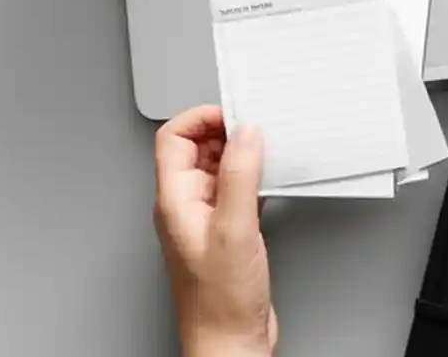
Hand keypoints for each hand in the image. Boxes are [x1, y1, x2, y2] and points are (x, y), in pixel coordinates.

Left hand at [154, 106, 276, 356]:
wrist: (230, 341)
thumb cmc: (221, 301)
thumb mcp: (234, 229)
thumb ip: (239, 175)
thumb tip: (246, 132)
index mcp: (175, 200)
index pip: (174, 137)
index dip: (203, 118)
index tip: (236, 113)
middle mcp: (186, 205)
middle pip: (197, 148)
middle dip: (227, 131)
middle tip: (258, 128)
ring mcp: (206, 217)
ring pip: (219, 167)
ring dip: (242, 154)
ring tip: (269, 151)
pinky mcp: (228, 230)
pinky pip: (236, 189)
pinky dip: (253, 177)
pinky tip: (272, 180)